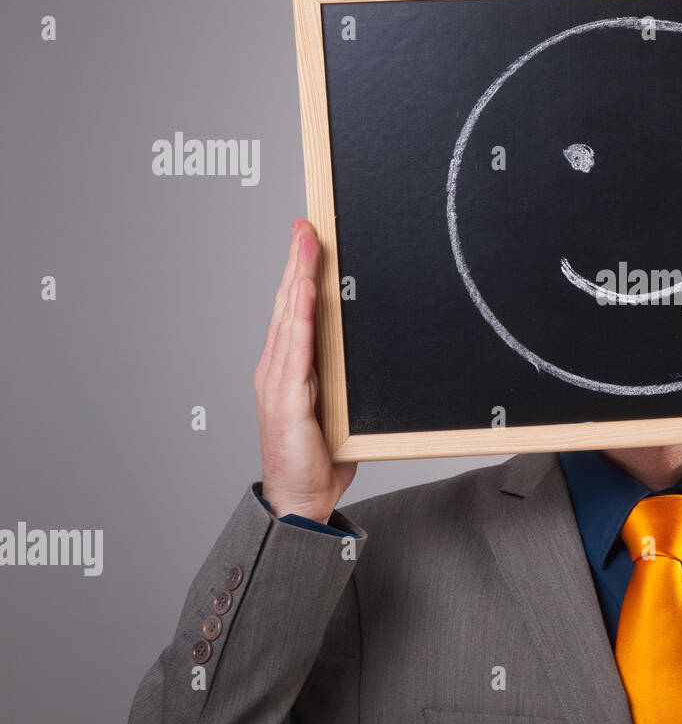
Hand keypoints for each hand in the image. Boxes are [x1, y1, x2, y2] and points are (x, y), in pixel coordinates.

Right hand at [255, 219, 356, 522]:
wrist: (301, 498)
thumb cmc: (318, 457)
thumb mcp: (337, 408)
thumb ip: (343, 379)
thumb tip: (362, 355)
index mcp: (289, 368)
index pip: (294, 311)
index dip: (299, 272)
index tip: (308, 238)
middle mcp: (278, 369)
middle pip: (288, 305)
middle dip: (297, 262)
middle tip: (307, 225)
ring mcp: (279, 382)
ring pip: (290, 319)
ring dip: (298, 280)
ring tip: (307, 245)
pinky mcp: (288, 400)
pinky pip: (296, 353)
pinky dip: (301, 322)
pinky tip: (306, 298)